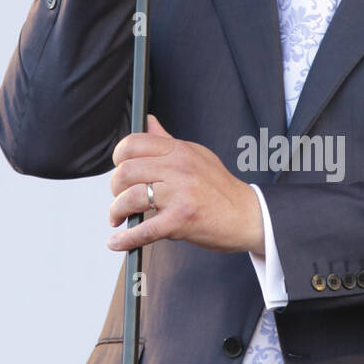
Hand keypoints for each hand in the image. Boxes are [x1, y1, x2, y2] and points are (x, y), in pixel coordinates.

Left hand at [107, 115, 265, 254]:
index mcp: (180, 150)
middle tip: (119, 198)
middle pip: (126, 172)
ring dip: (117, 212)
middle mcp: (179, 168)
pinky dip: (125, 239)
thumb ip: (167, 141)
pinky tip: (117, 242)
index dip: (118, 158)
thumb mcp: (197, 155)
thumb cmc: (221, 189)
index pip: (133, 143)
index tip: (119, 171)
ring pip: (130, 198)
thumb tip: (148, 121)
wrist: (249, 216)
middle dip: (115, 188)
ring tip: (119, 218)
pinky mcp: (181, 220)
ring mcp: (180, 194)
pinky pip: (143, 230)